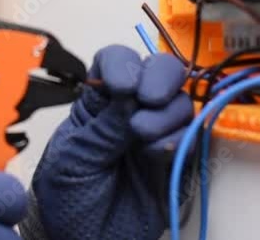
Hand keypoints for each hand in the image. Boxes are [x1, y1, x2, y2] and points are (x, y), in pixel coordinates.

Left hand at [31, 45, 192, 239]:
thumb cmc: (67, 198)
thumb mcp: (72, 159)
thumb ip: (102, 128)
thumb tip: (129, 94)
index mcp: (98, 103)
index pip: (115, 62)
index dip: (123, 65)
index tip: (123, 86)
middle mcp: (132, 111)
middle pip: (158, 71)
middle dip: (159, 77)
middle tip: (148, 99)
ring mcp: (157, 135)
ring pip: (180, 103)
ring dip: (166, 114)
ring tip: (143, 138)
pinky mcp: (178, 162)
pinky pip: (193, 138)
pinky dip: (182, 139)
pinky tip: (160, 153)